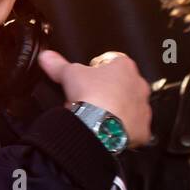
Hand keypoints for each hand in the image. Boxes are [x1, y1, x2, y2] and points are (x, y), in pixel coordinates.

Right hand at [37, 49, 152, 146]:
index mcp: (124, 67)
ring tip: (100, 117)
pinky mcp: (143, 129)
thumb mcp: (69, 74)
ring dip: (119, 111)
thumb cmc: (90, 96)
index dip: (100, 70)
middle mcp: (138, 86)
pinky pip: (136, 129)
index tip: (89, 78)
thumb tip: (47, 57)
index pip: (114, 63)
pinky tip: (110, 132)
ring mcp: (142, 108)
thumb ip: (58, 64)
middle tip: (93, 100)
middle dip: (111, 92)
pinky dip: (125, 131)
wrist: (98, 125)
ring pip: (132, 107)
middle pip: (125, 86)